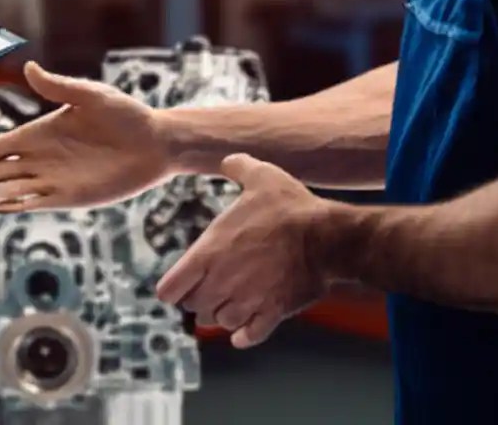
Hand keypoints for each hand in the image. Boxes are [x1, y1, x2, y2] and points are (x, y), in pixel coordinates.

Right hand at [0, 62, 171, 211]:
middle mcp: (42, 158)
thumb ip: (58, 87)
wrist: (157, 142)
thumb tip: (28, 68)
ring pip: (12, 188)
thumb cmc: (126, 115)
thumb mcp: (91, 96)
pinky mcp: (71, 196)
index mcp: (40, 132)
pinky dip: (17, 204)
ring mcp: (55, 179)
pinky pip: (37, 202)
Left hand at [156, 154, 333, 348]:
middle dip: (199, 299)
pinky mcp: (272, 314)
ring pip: (219, 323)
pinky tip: (243, 332)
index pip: (170, 289)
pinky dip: (243, 336)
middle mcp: (221, 283)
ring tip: (231, 302)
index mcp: (209, 253)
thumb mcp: (261, 177)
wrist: (327, 237)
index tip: (182, 281)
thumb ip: (239, 168)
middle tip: (211, 287)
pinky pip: (248, 337)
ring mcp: (246, 301)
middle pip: (193, 308)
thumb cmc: (290, 207)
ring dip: (222, 315)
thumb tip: (229, 160)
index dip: (173, 286)